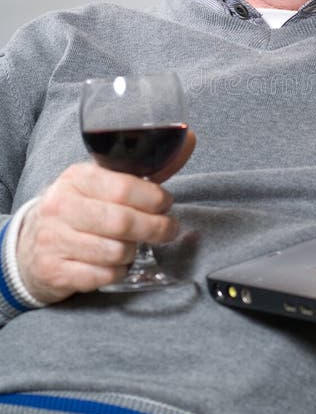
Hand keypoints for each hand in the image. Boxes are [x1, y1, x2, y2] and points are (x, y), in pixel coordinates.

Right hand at [17, 130, 195, 303]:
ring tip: (134, 245)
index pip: (123, 187)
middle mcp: (61, 206)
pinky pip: (102, 276)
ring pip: (115, 252)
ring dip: (134, 252)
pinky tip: (115, 263)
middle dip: (155, 228)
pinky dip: (118, 272)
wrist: (30, 245)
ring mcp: (53, 239)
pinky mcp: (54, 271)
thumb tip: (188, 137)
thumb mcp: (102, 185)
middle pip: (122, 222)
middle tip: (168, 229)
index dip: (153, 198)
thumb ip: (145, 171)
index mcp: (76, 178)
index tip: (166, 204)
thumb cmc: (79, 210)